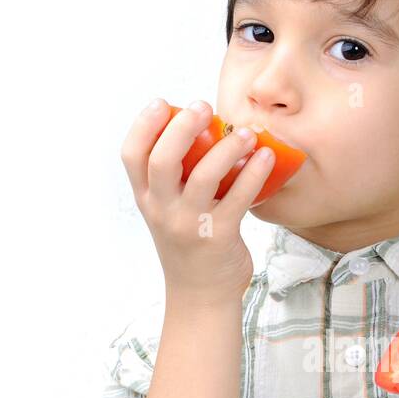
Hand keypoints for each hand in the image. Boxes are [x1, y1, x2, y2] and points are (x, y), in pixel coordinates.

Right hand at [120, 99, 272, 305]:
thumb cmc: (190, 242)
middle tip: (204, 107)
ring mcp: (189, 224)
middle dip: (182, 127)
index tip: (162, 102)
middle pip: (163, 161)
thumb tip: (201, 128)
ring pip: (204, 177)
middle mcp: (162, 210)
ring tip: (246, 133)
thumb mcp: (168, 211)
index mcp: (147, 199)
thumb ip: (175, 177)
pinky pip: (239, 198)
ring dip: (227, 148)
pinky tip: (266, 157)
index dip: (143, 125)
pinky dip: (254, 173)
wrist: (201, 295)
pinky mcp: (219, 237)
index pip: (132, 156)